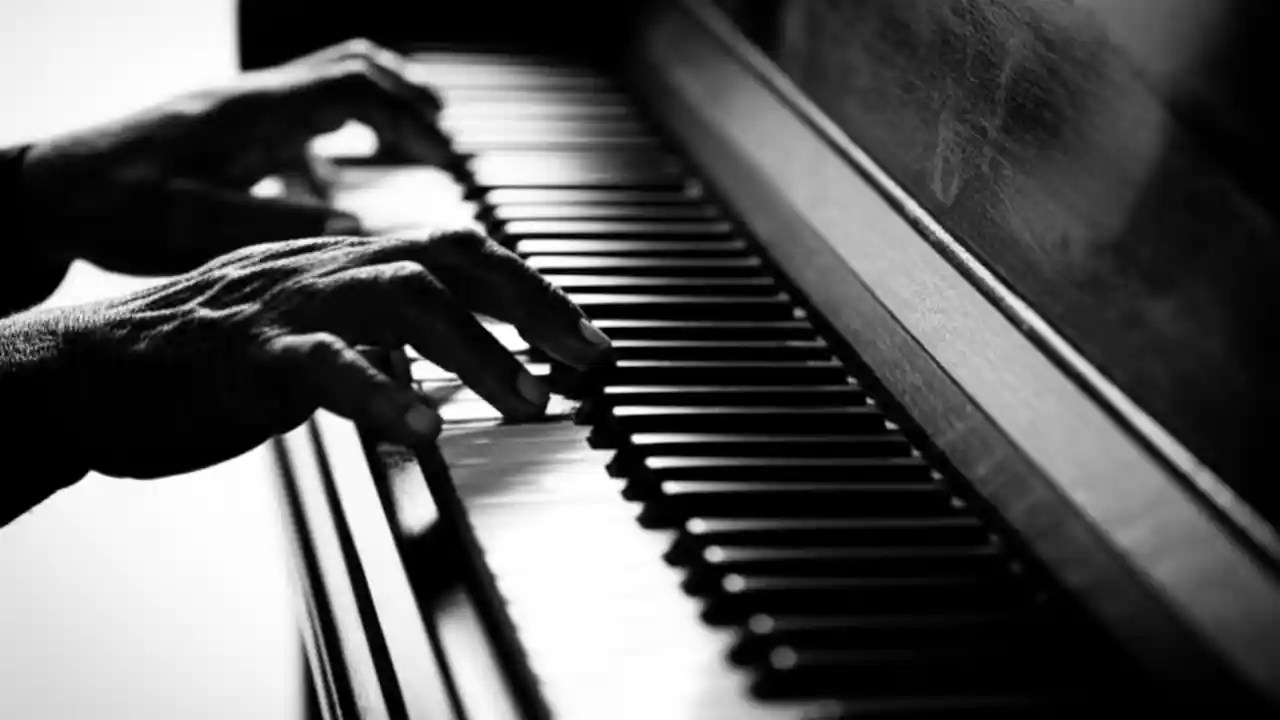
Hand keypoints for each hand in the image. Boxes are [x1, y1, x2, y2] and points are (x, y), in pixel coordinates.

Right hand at [0, 229, 611, 480]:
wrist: (99, 365)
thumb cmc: (212, 353)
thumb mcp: (316, 335)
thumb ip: (379, 344)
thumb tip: (439, 373)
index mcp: (351, 261)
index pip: (462, 254)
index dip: (533, 291)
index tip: (585, 338)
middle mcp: (333, 265)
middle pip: (455, 256)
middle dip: (535, 304)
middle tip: (588, 358)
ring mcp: (293, 301)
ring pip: (404, 297)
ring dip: (480, 349)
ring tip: (529, 399)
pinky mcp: (251, 351)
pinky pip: (325, 365)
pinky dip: (380, 393)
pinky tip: (423, 428)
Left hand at [20, 38, 448, 273]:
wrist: (48, 189)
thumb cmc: (109, 207)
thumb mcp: (188, 226)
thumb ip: (275, 223)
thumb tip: (360, 226)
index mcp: (253, 114)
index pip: (354, 87)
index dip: (410, 120)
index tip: (446, 160)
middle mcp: (255, 100)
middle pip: (355, 67)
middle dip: (411, 102)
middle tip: (448, 148)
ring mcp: (246, 109)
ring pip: (333, 78)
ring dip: (384, 105)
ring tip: (422, 145)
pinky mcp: (235, 128)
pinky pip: (307, 111)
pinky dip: (344, 133)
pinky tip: (348, 179)